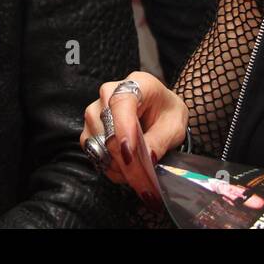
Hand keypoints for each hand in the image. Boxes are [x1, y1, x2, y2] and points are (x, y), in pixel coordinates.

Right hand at [80, 71, 188, 185]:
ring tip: (139, 174)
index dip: (123, 127)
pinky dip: (111, 167)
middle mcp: (110, 93)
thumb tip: (146, 159)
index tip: (130, 152)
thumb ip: (160, 141)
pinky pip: (94, 152)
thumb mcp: (174, 126)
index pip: (122, 101)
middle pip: (107, 127)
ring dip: (118, 165)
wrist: (160, 111)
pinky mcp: (89, 129)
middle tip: (143, 181)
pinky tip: (127, 169)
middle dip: (124, 158)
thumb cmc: (167, 113)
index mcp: (138, 83)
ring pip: (98, 143)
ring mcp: (95, 110)